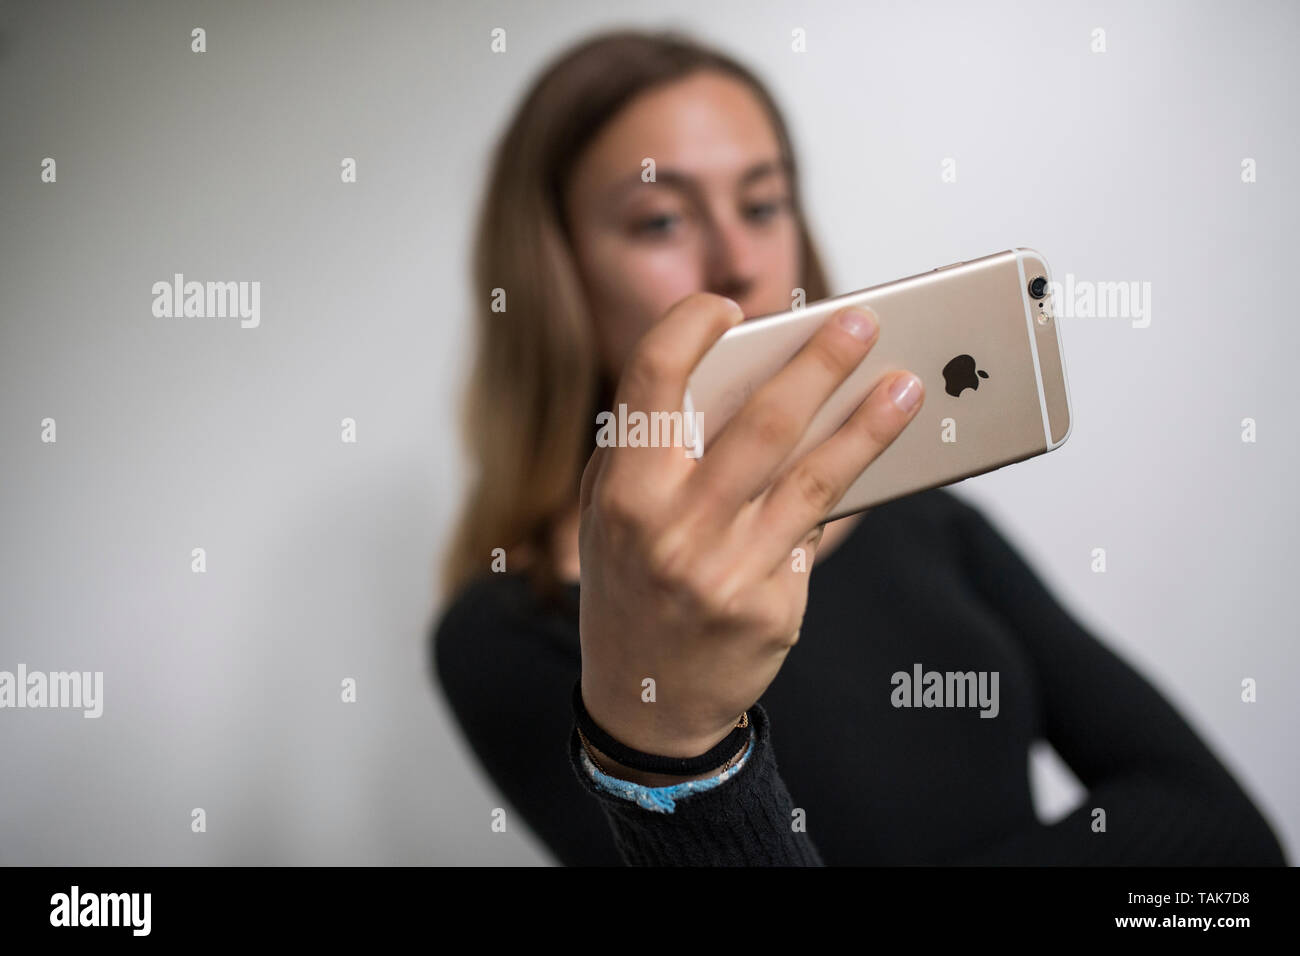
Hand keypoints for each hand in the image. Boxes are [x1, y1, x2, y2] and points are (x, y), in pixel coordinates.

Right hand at [577, 292, 923, 760]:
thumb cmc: (632, 583)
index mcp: (624, 491)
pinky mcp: (770, 606)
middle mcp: (673, 528)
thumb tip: (736, 376)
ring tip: (907, 387)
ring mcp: (726, 571)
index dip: (689, 329)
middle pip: (764, 423)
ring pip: (815, 477)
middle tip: (862, 320)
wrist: (645, 702)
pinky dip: (851, 490)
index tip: (727, 306)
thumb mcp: (614, 516)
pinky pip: (820, 531)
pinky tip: (887, 459)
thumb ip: (651, 451)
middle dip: (820, 362)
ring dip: (869, 425)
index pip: (653, 382)